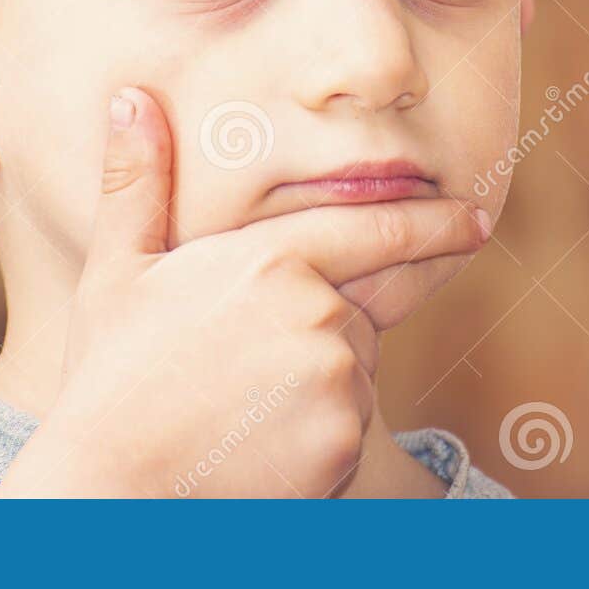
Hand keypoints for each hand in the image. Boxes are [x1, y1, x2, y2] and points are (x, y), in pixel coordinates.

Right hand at [0, 87, 490, 496]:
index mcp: (269, 258)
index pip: (380, 231)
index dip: (438, 225)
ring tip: (238, 406)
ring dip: (319, 383)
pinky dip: (319, 433)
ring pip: (356, 370)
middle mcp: (315, 310)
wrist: (111, 489)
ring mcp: (335, 376)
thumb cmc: (109, 379)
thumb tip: (131, 98)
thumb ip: (138, 182)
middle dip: (327, 331)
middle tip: (253, 365)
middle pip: (361, 312)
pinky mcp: (344, 439)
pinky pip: (351, 424)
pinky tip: (259, 443)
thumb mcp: (116, 271)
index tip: (478, 220)